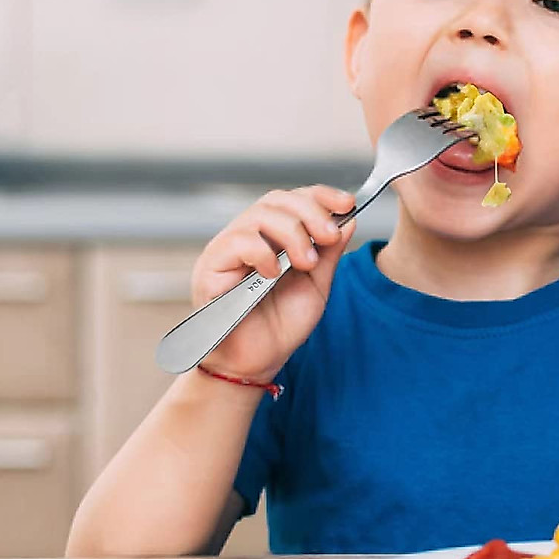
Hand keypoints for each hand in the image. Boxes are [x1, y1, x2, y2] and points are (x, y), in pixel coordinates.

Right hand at [195, 185, 356, 384]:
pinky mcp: (210, 267)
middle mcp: (248, 236)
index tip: (347, 203)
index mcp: (273, 237)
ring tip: (306, 263)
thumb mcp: (316, 285)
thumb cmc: (281, 326)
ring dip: (292, 233)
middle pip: (277, 200)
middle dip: (311, 213)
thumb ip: (329, 253)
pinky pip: (236, 242)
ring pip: (259, 215)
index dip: (320, 196)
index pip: (293, 200)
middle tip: (329, 238)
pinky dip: (263, 252)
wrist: (256, 363)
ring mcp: (227, 249)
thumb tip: (348, 218)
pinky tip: (274, 273)